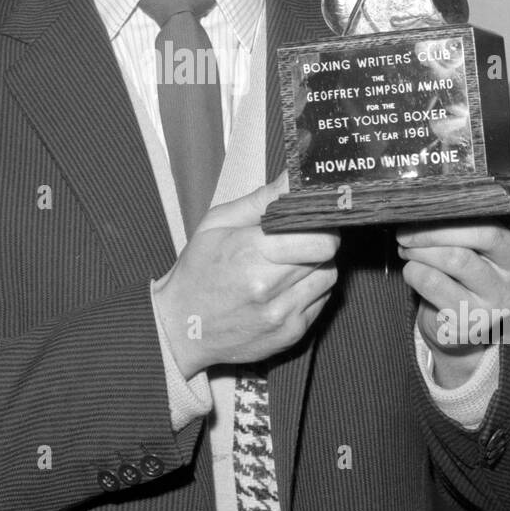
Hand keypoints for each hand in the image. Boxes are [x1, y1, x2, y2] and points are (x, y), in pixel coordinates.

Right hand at [153, 173, 340, 378]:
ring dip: (317, 265)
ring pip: (329, 276)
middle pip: (326, 252)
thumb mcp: (217, 224)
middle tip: (299, 237)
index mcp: (248, 253)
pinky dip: (311, 289)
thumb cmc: (197, 271)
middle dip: (318, 239)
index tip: (309, 216)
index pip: (317, 235)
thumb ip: (261, 199)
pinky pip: (322, 301)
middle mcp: (268, 287)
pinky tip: (286, 286)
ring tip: (288, 263)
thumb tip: (294, 176)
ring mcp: (281, 315)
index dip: (317, 221)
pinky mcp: (291, 334)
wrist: (180, 328)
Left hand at [396, 177, 509, 386]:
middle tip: (408, 229)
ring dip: (420, 249)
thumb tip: (431, 196)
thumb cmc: (462, 271)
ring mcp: (500, 296)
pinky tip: (412, 270)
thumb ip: (469, 220)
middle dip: (438, 228)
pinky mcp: (474, 319)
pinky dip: (414, 271)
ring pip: (455, 258)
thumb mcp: (474, 244)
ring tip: (406, 247)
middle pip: (486, 235)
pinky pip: (434, 283)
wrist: (454, 324)